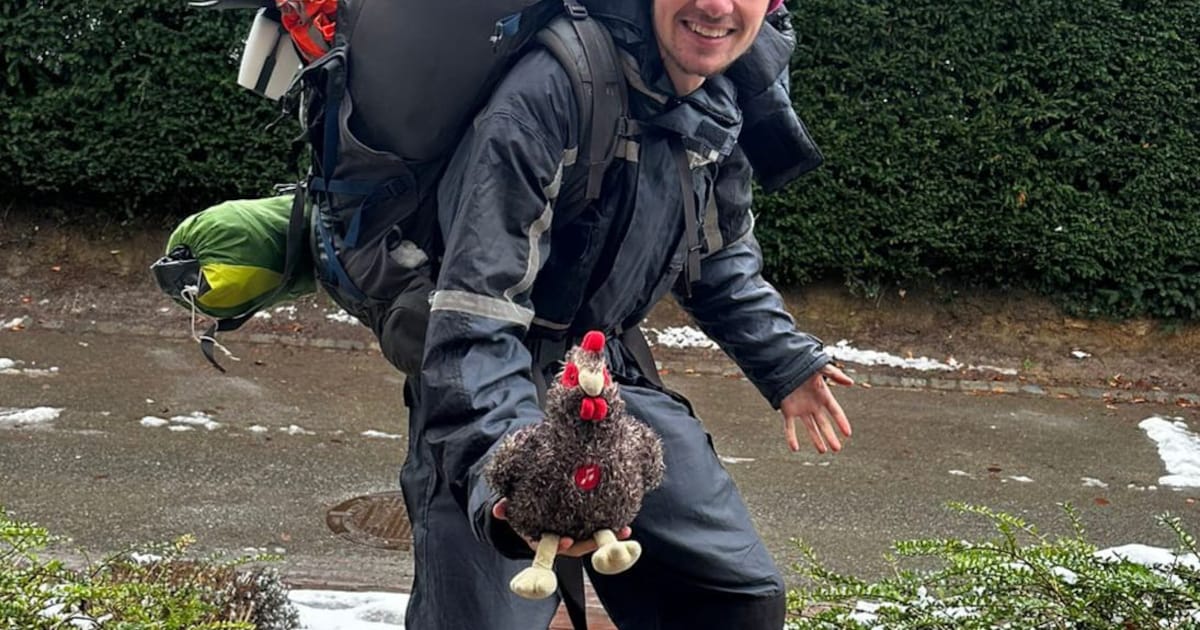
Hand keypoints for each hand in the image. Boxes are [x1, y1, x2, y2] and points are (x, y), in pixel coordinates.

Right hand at [492, 498, 632, 556]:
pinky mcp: (587, 529)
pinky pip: (600, 530)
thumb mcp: (515, 512)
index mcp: (545, 540)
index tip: (565, 541)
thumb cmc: (524, 513)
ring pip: (594, 539)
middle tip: (607, 535)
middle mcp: (564, 542)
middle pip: (579, 544)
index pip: (553, 545)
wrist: (534, 515)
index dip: (560, 544)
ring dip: (609, 536)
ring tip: (624, 530)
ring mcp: (577, 537)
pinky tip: (627, 525)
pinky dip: (612, 528)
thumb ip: (506, 510)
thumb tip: (497, 509)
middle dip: (594, 542)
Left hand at [779, 363, 852, 453]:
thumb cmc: (803, 364)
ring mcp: (801, 409)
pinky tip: (794, 448)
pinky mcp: (787, 411)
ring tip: (822, 451)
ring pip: (810, 428)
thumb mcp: (821, 368)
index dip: (842, 422)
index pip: (835, 411)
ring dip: (816, 439)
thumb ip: (835, 374)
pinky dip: (791, 437)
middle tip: (837, 449)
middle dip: (830, 436)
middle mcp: (813, 405)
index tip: (848, 434)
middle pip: (824, 424)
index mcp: (823, 395)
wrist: (784, 364)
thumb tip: (851, 382)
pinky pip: (789, 427)